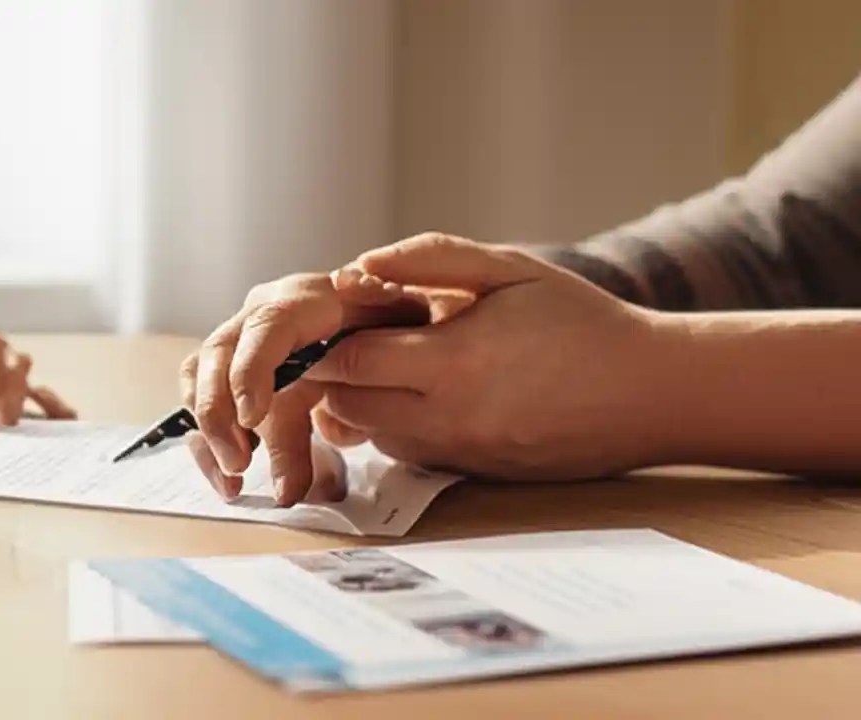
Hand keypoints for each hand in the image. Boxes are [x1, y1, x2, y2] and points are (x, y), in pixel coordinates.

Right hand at [181, 272, 434, 504]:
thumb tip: (352, 330)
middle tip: (239, 464)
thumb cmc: (379, 327)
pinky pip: (204, 407)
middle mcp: (257, 318)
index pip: (264, 327)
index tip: (252, 419)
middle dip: (218, 413)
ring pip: (199, 381)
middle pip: (217, 355)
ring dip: (209, 434)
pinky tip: (231, 484)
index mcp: (299, 301)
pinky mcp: (231, 377)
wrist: (372, 323)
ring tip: (233, 480)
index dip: (250, 371)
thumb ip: (370, 348)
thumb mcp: (386, 334)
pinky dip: (210, 447)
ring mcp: (239, 346)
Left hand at [303, 233, 665, 483]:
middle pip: (346, 407)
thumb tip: (357, 266)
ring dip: (367, 401)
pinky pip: (409, 454)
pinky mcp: (472, 475)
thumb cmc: (581, 320)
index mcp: (456, 361)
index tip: (334, 315)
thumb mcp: (510, 269)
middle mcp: (450, 419)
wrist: (650, 392)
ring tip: (397, 362)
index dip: (329, 337)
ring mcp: (460, 455)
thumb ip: (430, 259)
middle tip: (356, 336)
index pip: (349, 360)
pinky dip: (400, 425)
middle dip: (338, 373)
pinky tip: (430, 392)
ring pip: (372, 435)